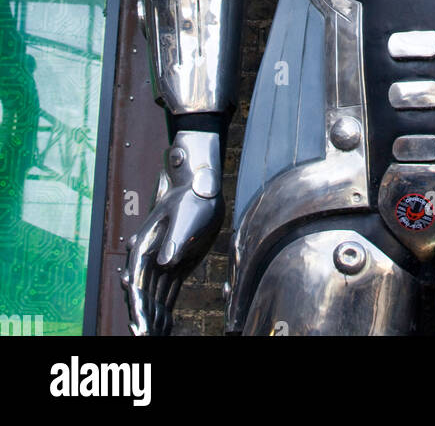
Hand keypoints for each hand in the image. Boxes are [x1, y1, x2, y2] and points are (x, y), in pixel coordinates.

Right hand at [122, 130, 223, 336]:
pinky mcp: (176, 267)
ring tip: (152, 340)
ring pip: (154, 298)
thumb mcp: (186, 216)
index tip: (138, 327)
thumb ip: (175, 238)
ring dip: (152, 320)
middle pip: (142, 294)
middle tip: (144, 339)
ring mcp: (162, 264)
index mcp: (145, 246)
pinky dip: (165, 312)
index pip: (136, 282)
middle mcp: (149, 258)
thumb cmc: (193, 198)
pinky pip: (167, 294)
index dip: (136, 306)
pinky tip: (165, 329)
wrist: (203, 189)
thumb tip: (165, 261)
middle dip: (142, 318)